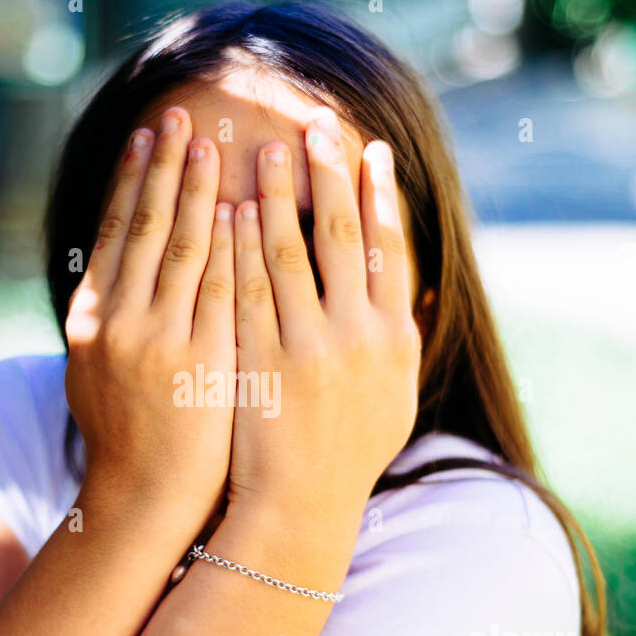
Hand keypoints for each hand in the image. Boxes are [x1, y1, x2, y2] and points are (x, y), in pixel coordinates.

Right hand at [64, 107, 236, 522]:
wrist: (144, 499)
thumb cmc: (125, 437)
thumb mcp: (95, 372)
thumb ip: (106, 320)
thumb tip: (112, 276)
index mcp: (91, 317)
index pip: (115, 231)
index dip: (134, 179)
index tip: (150, 136)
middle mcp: (117, 321)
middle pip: (147, 225)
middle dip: (167, 167)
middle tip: (183, 115)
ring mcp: (158, 340)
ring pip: (184, 247)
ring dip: (201, 190)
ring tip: (217, 143)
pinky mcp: (200, 361)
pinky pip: (221, 288)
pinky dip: (231, 245)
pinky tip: (246, 208)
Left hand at [227, 107, 420, 531]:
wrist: (302, 510)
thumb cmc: (349, 456)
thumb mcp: (393, 399)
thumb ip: (401, 339)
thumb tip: (409, 289)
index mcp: (395, 340)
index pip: (390, 250)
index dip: (380, 196)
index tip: (371, 151)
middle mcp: (359, 338)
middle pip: (344, 237)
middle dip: (330, 175)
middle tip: (315, 125)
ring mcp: (309, 349)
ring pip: (290, 253)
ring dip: (275, 195)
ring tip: (261, 150)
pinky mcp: (262, 362)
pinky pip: (247, 290)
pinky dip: (238, 246)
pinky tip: (226, 210)